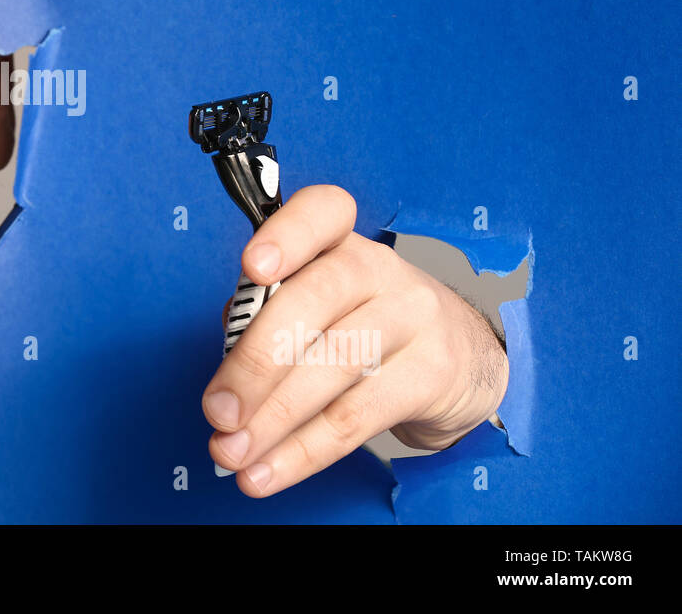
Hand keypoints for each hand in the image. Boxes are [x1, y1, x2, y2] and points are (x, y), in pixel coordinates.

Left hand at [202, 184, 508, 496]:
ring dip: (272, 420)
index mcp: (338, 242)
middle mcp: (378, 269)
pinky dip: (304, 451)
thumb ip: (265, 316)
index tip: (252, 267)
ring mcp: (412, 318)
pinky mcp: (432, 374)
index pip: (321, 213)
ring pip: (333, 366)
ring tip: (231, 452)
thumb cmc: (364, 324)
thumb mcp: (317, 305)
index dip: (287, 235)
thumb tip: (226, 362)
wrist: (465, 360)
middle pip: (314, 301)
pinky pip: (357, 417)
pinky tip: (269, 471)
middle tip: (218, 411)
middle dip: (256, 362)